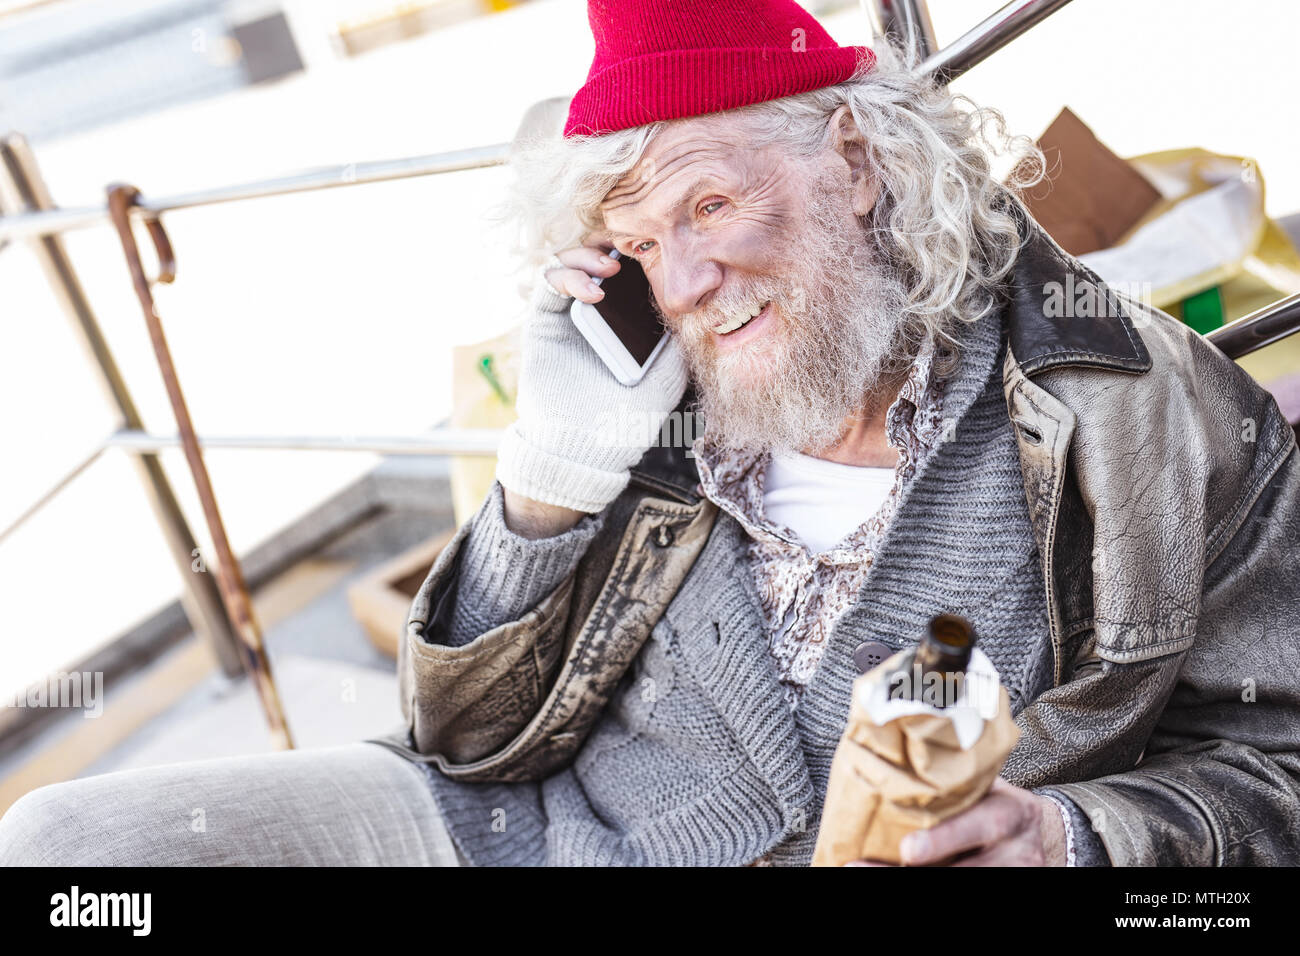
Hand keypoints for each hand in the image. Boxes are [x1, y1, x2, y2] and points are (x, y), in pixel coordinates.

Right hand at [495, 241, 688, 517]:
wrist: (590, 447)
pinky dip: (567, 277)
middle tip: (629, 252)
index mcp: (625, 319)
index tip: (657, 249)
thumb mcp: (670, 372)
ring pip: (568, 261)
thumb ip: (676, 334)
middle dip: (611, 245)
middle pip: (595, 256)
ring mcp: (567, 314)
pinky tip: (592, 294)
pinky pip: (547, 284)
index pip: (628, 270)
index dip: (638, 253)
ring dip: (586, 255)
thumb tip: (692, 298)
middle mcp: (594, 312)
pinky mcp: (543, 322)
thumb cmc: (630, 416)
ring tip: (609, 269)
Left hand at [846, 778, 1067, 866]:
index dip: (942, 841)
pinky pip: (967, 896)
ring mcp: (1016, 875)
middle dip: (913, 875)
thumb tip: (885, 767)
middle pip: (965, 873)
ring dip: (911, 883)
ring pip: (962, 886)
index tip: (906, 849)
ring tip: (866, 871)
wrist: (1039, 833)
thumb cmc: (994, 802)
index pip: (977, 827)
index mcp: (1009, 813)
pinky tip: (890, 880)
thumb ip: (949, 787)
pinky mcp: (1013, 886)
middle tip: (861, 867)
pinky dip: (927, 888)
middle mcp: (1017, 853)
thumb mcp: (984, 787)